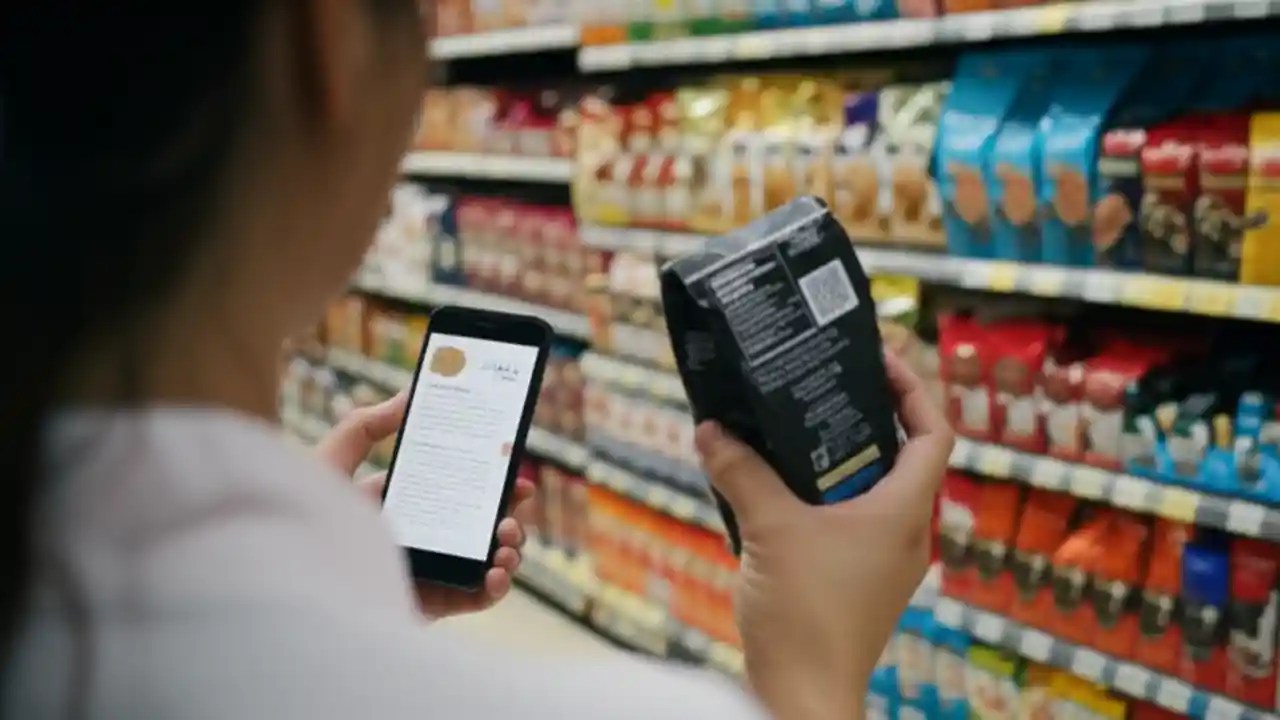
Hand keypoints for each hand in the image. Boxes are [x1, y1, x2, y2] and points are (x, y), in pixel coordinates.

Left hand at [315, 392, 534, 618]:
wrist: (290, 576)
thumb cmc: (301, 515)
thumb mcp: (332, 458)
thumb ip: (366, 424)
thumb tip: (410, 394)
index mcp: (403, 503)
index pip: (457, 489)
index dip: (491, 480)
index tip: (514, 469)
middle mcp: (421, 538)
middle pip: (479, 523)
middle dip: (508, 513)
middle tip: (517, 502)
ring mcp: (428, 572)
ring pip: (484, 559)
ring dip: (509, 548)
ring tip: (506, 540)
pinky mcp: (429, 604)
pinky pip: (474, 599)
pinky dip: (496, 588)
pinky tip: (498, 572)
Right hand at [695, 352, 951, 719]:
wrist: (803, 696)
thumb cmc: (806, 614)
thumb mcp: (769, 528)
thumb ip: (741, 473)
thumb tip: (711, 429)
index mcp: (904, 511)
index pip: (934, 433)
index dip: (913, 389)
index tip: (878, 360)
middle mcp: (904, 533)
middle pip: (900, 457)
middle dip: (863, 418)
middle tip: (822, 385)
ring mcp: (881, 562)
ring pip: (868, 492)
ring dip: (835, 460)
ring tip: (790, 429)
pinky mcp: (855, 584)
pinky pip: (845, 524)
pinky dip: (817, 499)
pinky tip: (772, 490)